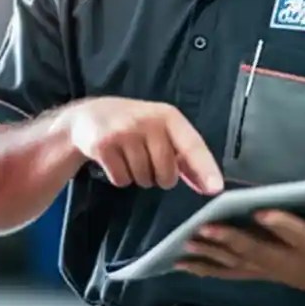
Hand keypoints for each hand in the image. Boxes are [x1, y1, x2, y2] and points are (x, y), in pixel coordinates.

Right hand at [59, 97, 222, 194]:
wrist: (89, 116)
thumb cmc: (134, 126)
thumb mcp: (161, 132)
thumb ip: (185, 157)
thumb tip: (210, 186)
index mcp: (168, 116)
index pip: (192, 145)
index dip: (205, 168)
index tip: (215, 189)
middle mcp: (148, 121)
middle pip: (166, 173)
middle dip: (159, 176)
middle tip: (147, 160)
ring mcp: (124, 132)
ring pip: (143, 179)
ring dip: (138, 177)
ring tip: (128, 156)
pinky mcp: (103, 146)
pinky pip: (122, 180)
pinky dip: (120, 177)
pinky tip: (114, 160)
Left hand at [177, 194, 304, 305]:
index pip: (297, 233)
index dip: (282, 224)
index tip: (262, 211)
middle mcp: (290, 261)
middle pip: (257, 251)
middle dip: (230, 241)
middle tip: (204, 229)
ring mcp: (274, 270)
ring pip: (238, 265)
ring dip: (210, 258)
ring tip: (184, 248)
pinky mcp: (264, 273)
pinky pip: (232, 273)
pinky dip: (208, 270)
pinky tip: (184, 264)